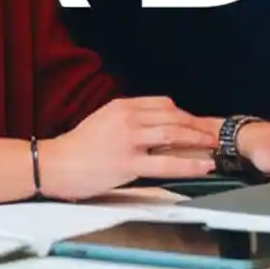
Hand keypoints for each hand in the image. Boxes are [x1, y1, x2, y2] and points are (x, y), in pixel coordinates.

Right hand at [39, 97, 217, 200]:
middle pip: (172, 116)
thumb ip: (127, 120)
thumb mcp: (102, 121)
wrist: (55, 163)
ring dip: (198, 140)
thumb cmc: (77, 147)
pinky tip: (203, 165)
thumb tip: (153, 126)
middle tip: (213, 133)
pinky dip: (190, 163)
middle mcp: (127, 118)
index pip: (162, 103)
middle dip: (197, 125)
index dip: (183, 113)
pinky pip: (167, 162)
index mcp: (121, 106)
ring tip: (214, 146)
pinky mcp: (128, 163)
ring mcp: (129, 140)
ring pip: (173, 134)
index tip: (195, 122)